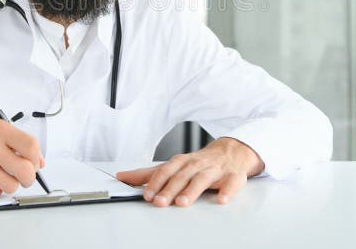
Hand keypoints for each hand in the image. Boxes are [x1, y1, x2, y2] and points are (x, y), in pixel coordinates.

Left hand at [115, 137, 263, 206]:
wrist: (231, 151)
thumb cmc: (198, 161)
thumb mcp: (173, 165)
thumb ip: (148, 173)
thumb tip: (122, 177)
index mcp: (181, 162)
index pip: (165, 171)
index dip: (155, 183)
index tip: (146, 195)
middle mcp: (196, 164)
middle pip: (182, 176)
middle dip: (170, 189)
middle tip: (160, 202)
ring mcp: (215, 170)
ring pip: (203, 179)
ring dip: (192, 191)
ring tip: (183, 203)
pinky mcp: (233, 176)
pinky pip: (232, 182)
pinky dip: (227, 190)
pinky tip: (222, 199)